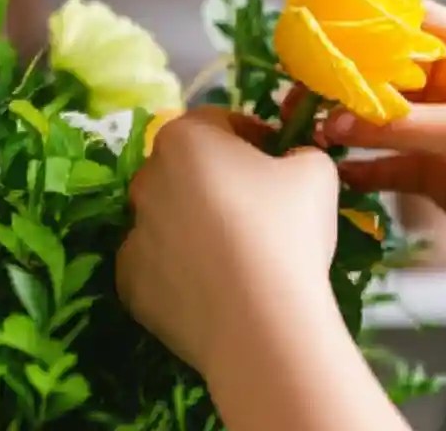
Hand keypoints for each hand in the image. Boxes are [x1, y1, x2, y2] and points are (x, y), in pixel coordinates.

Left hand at [116, 107, 339, 374]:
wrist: (262, 324)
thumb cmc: (287, 231)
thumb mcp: (317, 170)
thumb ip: (299, 151)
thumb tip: (288, 163)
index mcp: (186, 138)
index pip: (220, 121)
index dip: (254, 137)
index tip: (278, 162)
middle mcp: (146, 178)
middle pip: (187, 168)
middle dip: (218, 180)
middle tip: (259, 209)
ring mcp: (132, 234)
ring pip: (169, 217)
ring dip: (197, 224)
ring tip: (239, 255)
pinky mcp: (129, 284)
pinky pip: (159, 264)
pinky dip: (182, 270)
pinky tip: (217, 288)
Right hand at [322, 1, 445, 278]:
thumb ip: (400, 126)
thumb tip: (336, 122)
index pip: (412, 21)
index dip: (367, 19)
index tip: (320, 22)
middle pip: (386, 72)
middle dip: (343, 78)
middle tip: (299, 86)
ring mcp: (443, 132)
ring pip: (381, 120)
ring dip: (346, 124)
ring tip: (304, 127)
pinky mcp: (436, 173)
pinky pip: (387, 164)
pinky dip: (360, 167)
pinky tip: (331, 172)